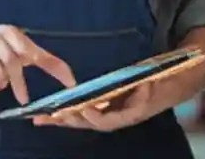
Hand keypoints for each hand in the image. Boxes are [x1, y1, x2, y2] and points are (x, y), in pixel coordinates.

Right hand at [0, 24, 76, 103]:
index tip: (68, 84)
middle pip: (13, 62)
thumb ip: (48, 62)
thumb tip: (71, 79)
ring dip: (2, 82)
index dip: (52, 68)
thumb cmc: (3, 62)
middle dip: (18, 82)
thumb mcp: (26, 57)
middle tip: (24, 99)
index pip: (33, 50)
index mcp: (10, 31)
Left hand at [32, 81, 160, 131]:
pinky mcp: (101, 109)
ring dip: (61, 119)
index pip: (108, 121)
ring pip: (81, 120)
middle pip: (88, 123)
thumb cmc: (159, 83)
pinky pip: (81, 113)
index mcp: (128, 115)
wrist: (164, 86)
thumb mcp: (156, 85)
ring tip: (40, 119)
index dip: (96, 117)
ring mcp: (107, 114)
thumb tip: (143, 86)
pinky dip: (65, 113)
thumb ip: (147, 89)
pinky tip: (49, 114)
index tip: (84, 109)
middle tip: (51, 116)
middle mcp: (115, 118)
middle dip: (69, 120)